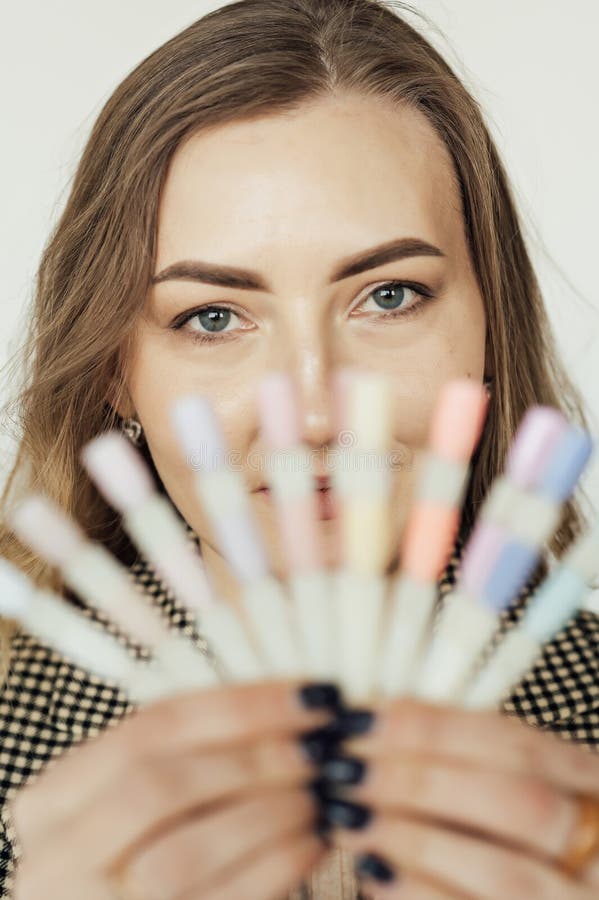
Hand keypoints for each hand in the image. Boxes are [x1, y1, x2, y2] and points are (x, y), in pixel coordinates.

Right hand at [10, 679, 335, 899]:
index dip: (240, 705)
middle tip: (322, 742)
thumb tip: (283, 702)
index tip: (309, 693)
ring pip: (188, 851)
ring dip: (271, 813)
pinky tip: (314, 841)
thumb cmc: (132, 857)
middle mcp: (55, 857)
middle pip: (165, 784)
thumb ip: (182, 756)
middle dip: (256, 757)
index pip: (151, 728)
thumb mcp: (128, 802)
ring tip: (323, 790)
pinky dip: (276, 867)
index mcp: (52, 801)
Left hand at [317, 699, 598, 897]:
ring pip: (505, 872)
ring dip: (415, 840)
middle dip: (423, 781)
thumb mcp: (493, 781)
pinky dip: (417, 893)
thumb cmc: (502, 831)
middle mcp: (596, 842)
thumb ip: (455, 755)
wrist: (532, 883)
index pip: (515, 743)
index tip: (360, 719)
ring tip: (346, 816)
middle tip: (346, 768)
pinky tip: (369, 870)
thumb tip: (369, 724)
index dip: (433, 727)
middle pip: (518, 802)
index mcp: (587, 783)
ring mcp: (572, 899)